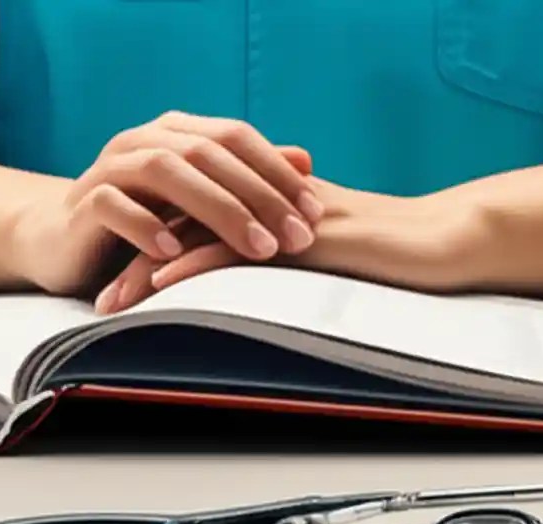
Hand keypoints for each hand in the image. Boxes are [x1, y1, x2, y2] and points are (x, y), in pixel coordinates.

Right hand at [8, 111, 323, 296]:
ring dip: (217, 210)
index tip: (315, 213)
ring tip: (256, 248)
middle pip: (208, 154)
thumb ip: (246, 180)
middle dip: (259, 196)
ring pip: (166, 172)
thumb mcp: (199, 203)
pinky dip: (146, 226)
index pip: (236, 137)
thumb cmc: (142, 223)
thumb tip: (306, 160)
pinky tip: (175, 253)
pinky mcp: (83, 204)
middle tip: (296, 238)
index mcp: (175, 132)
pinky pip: (114, 206)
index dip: (277, 171)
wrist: (61, 239)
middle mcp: (142, 141)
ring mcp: (109, 169)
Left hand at [98, 178, 471, 312]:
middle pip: (181, 223)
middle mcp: (266, 203)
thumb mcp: (329, 258)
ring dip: (149, 266)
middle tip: (98, 296)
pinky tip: (163, 283)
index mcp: (267, 206)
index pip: (194, 217)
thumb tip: (258, 291)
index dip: (150, 246)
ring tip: (113, 300)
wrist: (444, 243)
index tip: (117, 281)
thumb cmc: (395, 256)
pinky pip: (238, 247)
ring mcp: (281, 216)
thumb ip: (289, 262)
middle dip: (133, 259)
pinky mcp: (301, 235)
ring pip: (198, 233)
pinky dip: (194, 263)